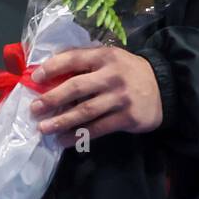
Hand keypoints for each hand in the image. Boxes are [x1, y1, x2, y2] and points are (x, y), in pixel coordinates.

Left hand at [29, 46, 162, 139]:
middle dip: (52, 99)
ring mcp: (120, 98)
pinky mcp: (127, 117)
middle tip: (34, 109)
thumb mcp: (110, 57)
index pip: (74, 59)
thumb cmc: (128, 71)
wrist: (164, 86)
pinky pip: (98, 129)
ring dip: (62, 121)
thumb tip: (49, 65)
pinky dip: (79, 136)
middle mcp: (112, 76)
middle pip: (77, 88)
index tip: (35, 78)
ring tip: (44, 129)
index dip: (53, 68)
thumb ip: (85, 59)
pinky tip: (64, 141)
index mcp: (105, 56)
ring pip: (85, 111)